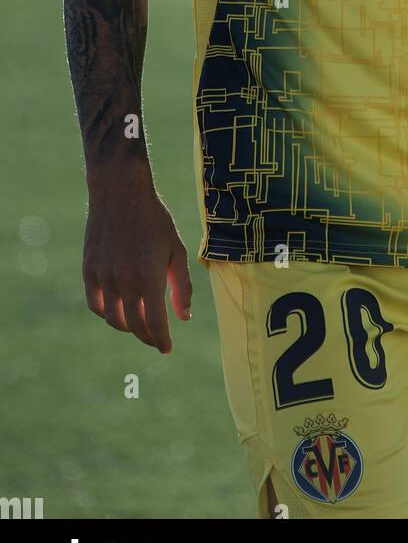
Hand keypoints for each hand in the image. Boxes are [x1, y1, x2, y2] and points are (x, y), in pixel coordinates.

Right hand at [83, 178, 192, 352]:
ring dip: (128, 327)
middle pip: (134, 325)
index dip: (161, 340)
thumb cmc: (155, 220)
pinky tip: (119, 309)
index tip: (167, 348)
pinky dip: (108, 313)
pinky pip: (96, 304)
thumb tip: (184, 317)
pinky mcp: (89, 271)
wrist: (120, 194)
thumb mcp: (176, 250)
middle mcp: (124, 281)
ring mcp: (104, 277)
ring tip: (140, 322)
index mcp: (149, 277)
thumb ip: (181, 286)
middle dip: (148, 336)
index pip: (155, 323)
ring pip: (113, 319)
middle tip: (156, 337)